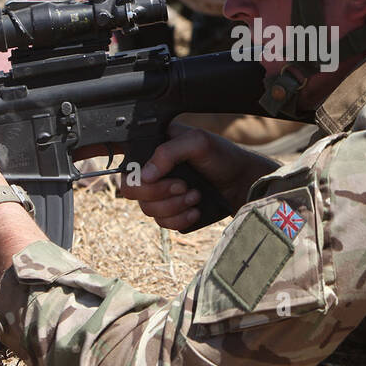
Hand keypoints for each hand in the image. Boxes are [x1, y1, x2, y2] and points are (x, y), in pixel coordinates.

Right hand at [118, 123, 277, 228]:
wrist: (240, 183)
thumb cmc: (221, 157)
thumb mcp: (197, 142)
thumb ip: (168, 153)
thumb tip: (144, 176)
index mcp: (154, 149)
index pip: (125, 159)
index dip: (129, 169)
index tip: (152, 176)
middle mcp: (153, 172)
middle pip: (131, 190)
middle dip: (158, 191)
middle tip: (183, 186)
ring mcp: (160, 194)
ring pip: (147, 209)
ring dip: (174, 205)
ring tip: (196, 195)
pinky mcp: (171, 213)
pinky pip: (162, 223)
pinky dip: (179, 219)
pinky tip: (195, 210)